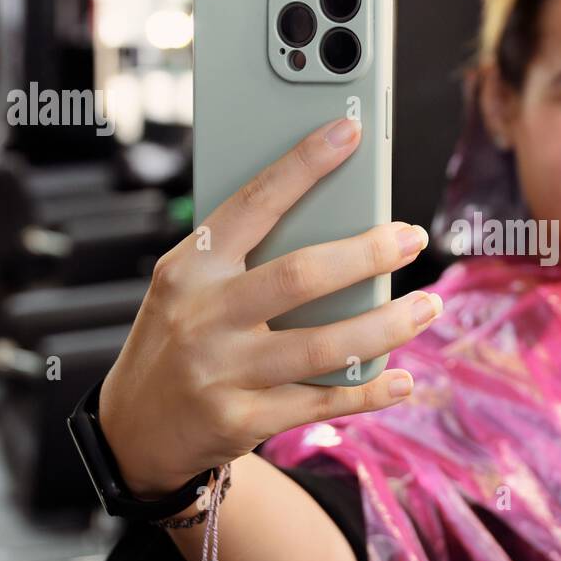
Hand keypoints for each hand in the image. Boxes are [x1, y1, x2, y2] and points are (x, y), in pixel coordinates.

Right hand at [98, 117, 439, 499]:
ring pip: (323, 345)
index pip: (252, 203)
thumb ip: (246, 259)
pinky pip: (320, 401)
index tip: (348, 131)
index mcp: (190, 267)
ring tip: (428, 306)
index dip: (302, 165)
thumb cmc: (178, 341)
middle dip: (366, 254)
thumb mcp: (189, 288)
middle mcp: (203, 316)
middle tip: (411, 237)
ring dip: (387, 324)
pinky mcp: (241, 420)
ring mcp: (222, 371)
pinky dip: (369, 390)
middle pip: (299, 276)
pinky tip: (402, 379)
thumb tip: (337, 224)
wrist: (132, 430)